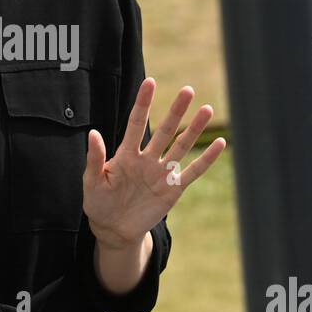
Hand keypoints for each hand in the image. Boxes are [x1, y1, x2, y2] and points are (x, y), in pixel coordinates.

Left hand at [82, 78, 226, 250]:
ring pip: (181, 146)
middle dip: (176, 111)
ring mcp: (161, 173)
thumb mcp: (91, 181)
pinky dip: (207, 159)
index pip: (136, 123)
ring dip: (194, 129)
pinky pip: (192, 172)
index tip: (150, 82)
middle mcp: (147, 159)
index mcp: (126, 154)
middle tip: (188, 90)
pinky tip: (220, 143)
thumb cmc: (98, 203)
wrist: (113, 229)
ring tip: (207, 109)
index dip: (143, 103)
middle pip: (165, 131)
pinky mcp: (172, 190)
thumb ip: (95, 158)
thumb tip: (93, 133)